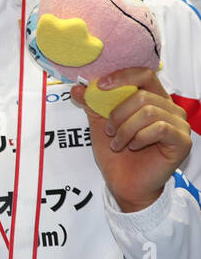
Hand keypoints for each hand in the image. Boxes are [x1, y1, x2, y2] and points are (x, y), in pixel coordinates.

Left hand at [72, 68, 192, 212]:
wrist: (124, 183)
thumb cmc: (116, 153)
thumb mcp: (99, 123)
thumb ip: (91, 104)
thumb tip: (76, 88)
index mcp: (152, 98)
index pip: (143, 74)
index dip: (121, 77)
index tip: (99, 87)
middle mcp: (169, 108)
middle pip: (142, 94)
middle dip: (118, 113)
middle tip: (108, 130)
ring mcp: (179, 124)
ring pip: (148, 111)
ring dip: (125, 128)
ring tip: (118, 142)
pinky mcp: (182, 141)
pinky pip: (159, 128)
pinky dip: (139, 137)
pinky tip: (134, 147)